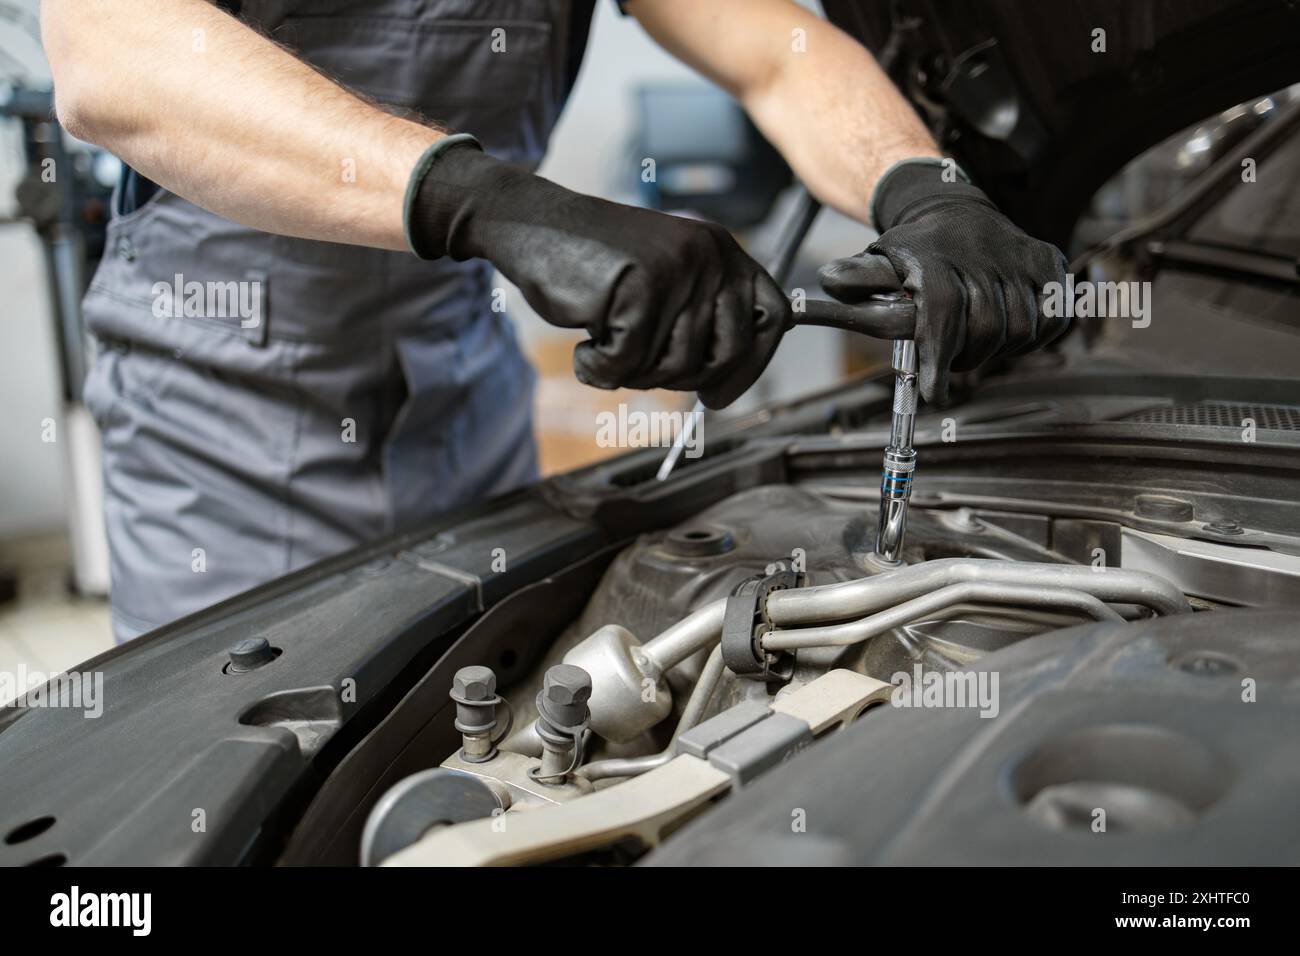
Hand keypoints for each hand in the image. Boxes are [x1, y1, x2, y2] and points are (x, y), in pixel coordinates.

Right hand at [405, 137, 788, 408]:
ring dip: (633, 372)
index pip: (772, 317)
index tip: (717, 395)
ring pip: (676, 366)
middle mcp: (709, 256)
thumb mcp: (664, 278)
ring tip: (605, 344)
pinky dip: (599, 368)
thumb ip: (701, 313)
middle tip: (640, 366)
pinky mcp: (639, 289)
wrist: (533, 224)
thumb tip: (728, 380)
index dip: (751, 366)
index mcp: (722, 250)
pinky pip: (629, 363)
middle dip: (682, 378)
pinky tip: (584, 345)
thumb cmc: (596, 264)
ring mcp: (676, 270)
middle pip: (727, 354)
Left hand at [819, 159, 1068, 403]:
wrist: (952, 209)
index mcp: (933, 258)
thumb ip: (853, 281)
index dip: (939, 358)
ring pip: (1020, 329)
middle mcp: (979, 253)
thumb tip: (827, 282)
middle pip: (984, 329)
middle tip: (950, 364)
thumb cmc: (911, 250)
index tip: (934, 392)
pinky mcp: (1047, 262)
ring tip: (974, 347)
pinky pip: (1053, 318)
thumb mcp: (874, 261)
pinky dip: (1033, 338)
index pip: (942, 314)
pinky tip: (1008, 335)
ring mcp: (1018, 256)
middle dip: (966, 359)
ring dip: (997, 351)